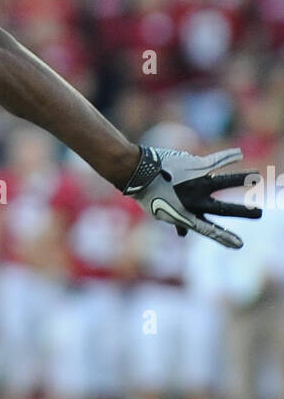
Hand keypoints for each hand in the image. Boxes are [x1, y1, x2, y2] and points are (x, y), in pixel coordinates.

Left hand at [122, 146, 261, 248]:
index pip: (209, 230)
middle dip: (242, 212)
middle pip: (223, 208)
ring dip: (241, 179)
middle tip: (259, 214)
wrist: (139, 173)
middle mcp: (193, 201)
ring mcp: (195, 183)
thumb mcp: (163, 214)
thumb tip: (183, 235)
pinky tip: (239, 153)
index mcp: (186, 216)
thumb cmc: (150, 195)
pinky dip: (228, 156)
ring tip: (256, 177)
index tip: (239, 244)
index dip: (224, 237)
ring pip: (224, 181)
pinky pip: (217, 160)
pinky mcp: (196, 166)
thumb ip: (178, 223)